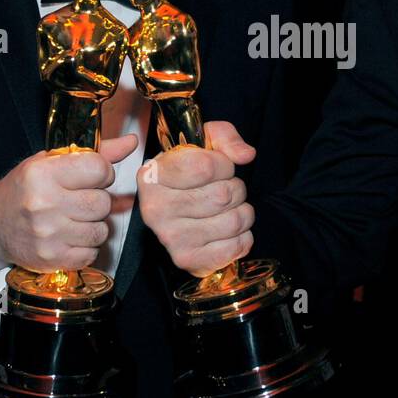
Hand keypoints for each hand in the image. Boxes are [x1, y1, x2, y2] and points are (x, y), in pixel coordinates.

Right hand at [0, 134, 137, 275]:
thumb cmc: (24, 190)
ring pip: (101, 230)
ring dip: (93, 225)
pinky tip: (70, 237)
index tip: (92, 177)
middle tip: (80, 200)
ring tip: (74, 219)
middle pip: (103, 202)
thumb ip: (95, 152)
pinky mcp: (52, 258)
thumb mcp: (51, 162)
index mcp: (43, 174)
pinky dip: (86, 247)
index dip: (102, 173)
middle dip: (98, 201)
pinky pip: (92, 253)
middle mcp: (44, 204)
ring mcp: (48, 234)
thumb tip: (130, 142)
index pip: (99, 169)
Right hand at [137, 120, 255, 276]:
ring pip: (234, 220)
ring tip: (228, 209)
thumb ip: (226, 137)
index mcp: (152, 176)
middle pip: (222, 195)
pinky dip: (243, 236)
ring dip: (243, 212)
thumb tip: (244, 155)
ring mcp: (170, 238)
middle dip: (236, 188)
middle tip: (225, 189)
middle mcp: (155, 209)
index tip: (221, 166)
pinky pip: (236, 246)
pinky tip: (228, 230)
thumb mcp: (205, 142)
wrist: (185, 204)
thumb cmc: (193, 171)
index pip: (204, 167)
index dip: (224, 164)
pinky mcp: (187, 260)